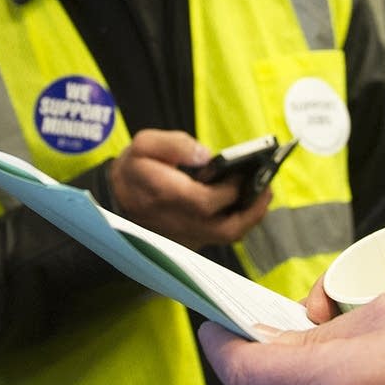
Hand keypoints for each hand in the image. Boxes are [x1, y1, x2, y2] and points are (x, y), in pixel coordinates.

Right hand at [109, 128, 271, 248]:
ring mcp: (187, 236)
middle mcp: (181, 223)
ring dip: (250, 217)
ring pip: (228, 237)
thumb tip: (206, 156)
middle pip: (227, 229)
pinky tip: (245, 202)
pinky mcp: (191, 241)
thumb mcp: (144, 144)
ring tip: (262, 195)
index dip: (230, 190)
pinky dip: (238, 220)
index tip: (242, 173)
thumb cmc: (134, 168)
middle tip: (267, 187)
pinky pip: (221, 236)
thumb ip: (175, 144)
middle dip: (253, 209)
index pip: (207, 202)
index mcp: (169, 197)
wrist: (116, 197)